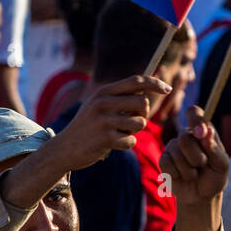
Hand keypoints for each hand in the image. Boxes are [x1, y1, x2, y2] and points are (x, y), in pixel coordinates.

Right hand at [54, 75, 171, 169]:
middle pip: (143, 102)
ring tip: (119, 133)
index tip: (167, 88)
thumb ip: (119, 97)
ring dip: (134, 131)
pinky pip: (131, 140)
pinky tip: (113, 144)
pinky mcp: (105, 138)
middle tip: (131, 122)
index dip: (155, 83)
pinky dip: (126, 144)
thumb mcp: (98, 106)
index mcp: (103, 92)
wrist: (64, 149)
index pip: (136, 81)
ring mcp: (103, 120)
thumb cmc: (87, 128)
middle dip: (144, 114)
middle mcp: (103, 102)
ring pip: (140, 123)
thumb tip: (148, 90)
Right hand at [162, 105, 227, 230]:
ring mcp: (173, 147)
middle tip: (202, 166)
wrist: (201, 197)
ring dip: (189, 169)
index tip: (201, 133)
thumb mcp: (222, 165)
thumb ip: (215, 149)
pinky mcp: (164, 160)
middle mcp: (187, 135)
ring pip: (176, 153)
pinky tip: (181, 177)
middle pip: (185, 137)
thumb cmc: (214, 178)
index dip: (195, 120)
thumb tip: (207, 132)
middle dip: (196, 157)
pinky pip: (166, 163)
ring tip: (194, 174)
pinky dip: (177, 174)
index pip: (194, 113)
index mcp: (203, 131)